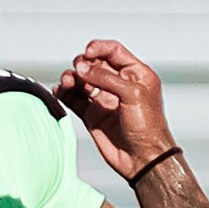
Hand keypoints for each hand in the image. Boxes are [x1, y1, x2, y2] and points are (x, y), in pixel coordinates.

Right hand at [54, 38, 178, 183]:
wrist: (143, 158)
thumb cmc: (149, 127)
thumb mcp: (132, 94)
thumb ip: (106, 78)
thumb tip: (83, 68)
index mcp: (136, 74)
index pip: (114, 52)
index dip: (98, 49)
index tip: (87, 53)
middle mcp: (119, 85)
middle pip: (94, 64)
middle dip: (82, 65)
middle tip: (77, 72)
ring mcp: (105, 100)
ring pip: (82, 81)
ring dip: (71, 78)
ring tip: (67, 83)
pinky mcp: (93, 115)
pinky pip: (74, 99)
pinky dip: (65, 94)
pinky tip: (59, 92)